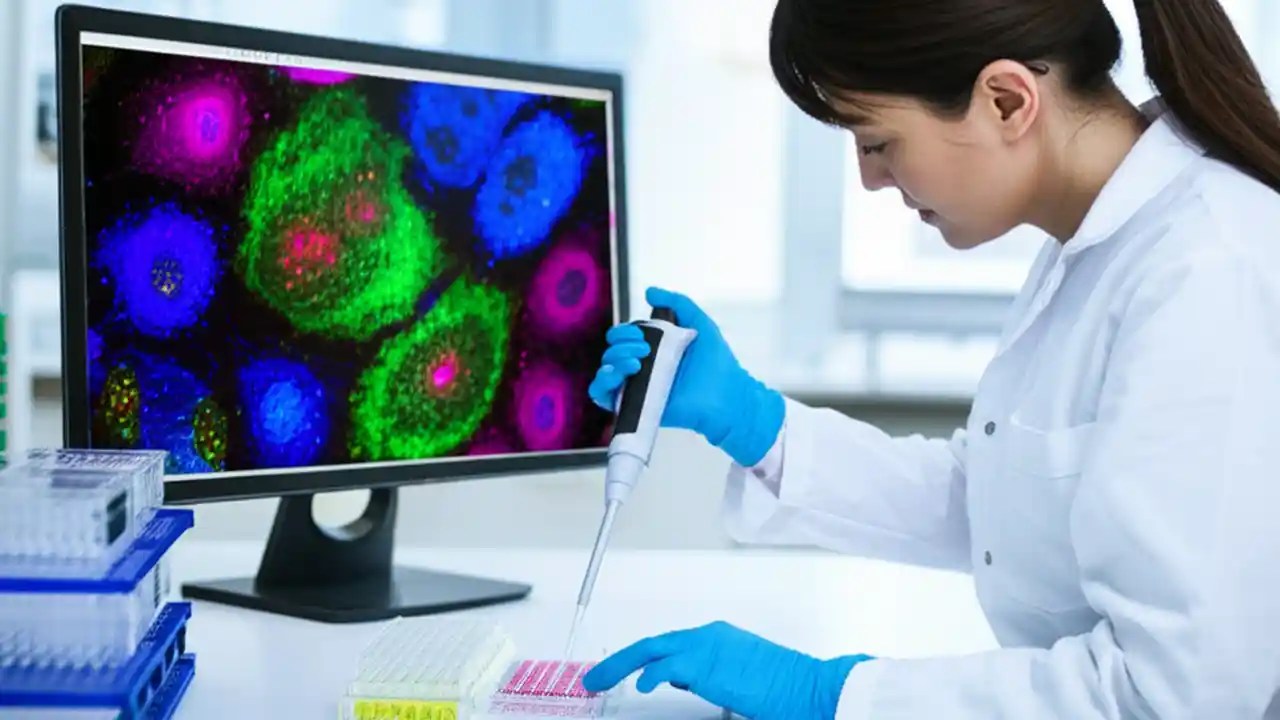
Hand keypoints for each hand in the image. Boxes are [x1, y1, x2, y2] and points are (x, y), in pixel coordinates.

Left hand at [581, 621, 871, 719]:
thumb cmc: (786, 687)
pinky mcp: (708, 664)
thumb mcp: (738, 678)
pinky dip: (650, 675)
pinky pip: (667, 666)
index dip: (643, 659)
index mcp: (718, 638)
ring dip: (622, 664)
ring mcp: (707, 647)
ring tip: (600, 679)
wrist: (810, 687)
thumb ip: (707, 675)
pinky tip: (641, 687)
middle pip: (653, 644)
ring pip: (652, 649)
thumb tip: (680, 679)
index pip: (670, 646)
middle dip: (621, 659)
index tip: (624, 670)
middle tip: (597, 674)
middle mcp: (710, 636)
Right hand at [588, 287, 784, 466]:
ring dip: (612, 362)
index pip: (624, 338)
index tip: (639, 332)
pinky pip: (602, 397)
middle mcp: (643, 368)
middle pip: (612, 353)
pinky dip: (601, 384)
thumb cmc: (717, 363)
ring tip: (635, 364)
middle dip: (621, 345)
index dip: (625, 332)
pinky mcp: (635, 406)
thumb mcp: (699, 323)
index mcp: (655, 349)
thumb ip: (678, 302)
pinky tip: (617, 375)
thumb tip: (650, 291)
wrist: (726, 395)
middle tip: (645, 349)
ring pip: (605, 373)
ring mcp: (638, 388)